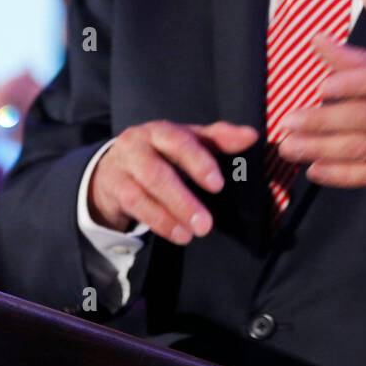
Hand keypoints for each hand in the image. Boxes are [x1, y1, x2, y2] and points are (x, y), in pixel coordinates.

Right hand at [87, 121, 256, 241]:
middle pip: (157, 172)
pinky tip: (179, 235)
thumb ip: (220, 138)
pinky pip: (135, 207)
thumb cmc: (163, 151)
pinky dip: (159, 222)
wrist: (114, 164)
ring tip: (196, 233)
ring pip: (144, 193)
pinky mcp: (114, 188)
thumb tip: (252, 135)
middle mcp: (138, 145)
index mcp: (161, 130)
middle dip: (183, 199)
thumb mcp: (190, 140)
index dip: (198, 162)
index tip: (218, 185)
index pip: (180, 142)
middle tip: (207, 224)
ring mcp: (122, 167)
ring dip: (171, 215)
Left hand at [277, 41, 365, 187]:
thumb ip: (349, 58)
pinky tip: (314, 170)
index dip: (352, 85)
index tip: (322, 88)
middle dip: (323, 120)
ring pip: (364, 148)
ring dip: (323, 149)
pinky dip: (341, 175)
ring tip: (290, 146)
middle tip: (288, 121)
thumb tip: (317, 39)